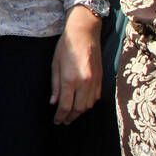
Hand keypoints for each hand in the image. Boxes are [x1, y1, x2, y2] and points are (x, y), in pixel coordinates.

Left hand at [50, 6, 101, 123]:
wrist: (85, 33)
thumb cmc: (66, 46)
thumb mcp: (55, 65)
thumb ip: (55, 85)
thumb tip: (54, 102)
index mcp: (70, 79)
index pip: (65, 105)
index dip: (60, 116)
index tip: (56, 121)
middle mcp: (84, 82)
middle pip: (78, 109)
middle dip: (70, 117)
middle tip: (63, 122)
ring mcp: (95, 81)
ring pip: (89, 105)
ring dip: (80, 113)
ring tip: (71, 116)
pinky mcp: (101, 79)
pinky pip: (96, 97)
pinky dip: (89, 104)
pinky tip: (82, 105)